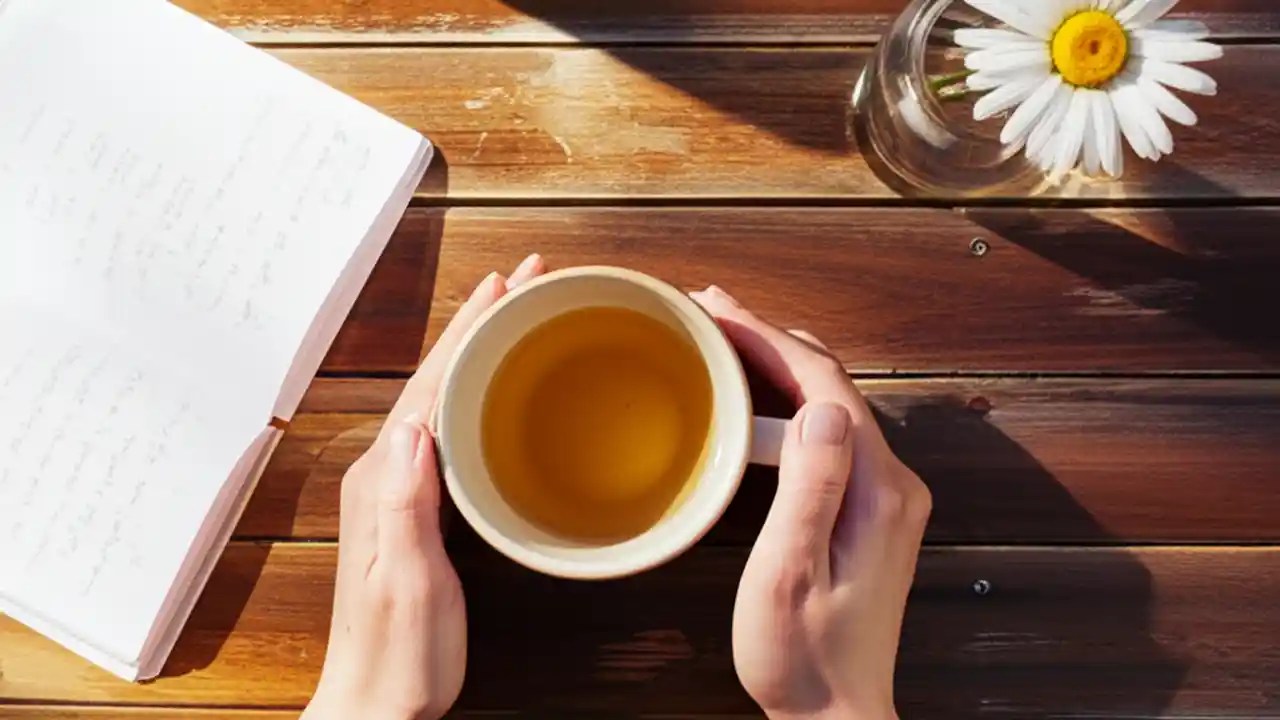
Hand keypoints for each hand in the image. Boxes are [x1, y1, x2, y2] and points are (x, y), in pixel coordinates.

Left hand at [304, 255, 545, 719]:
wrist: (375, 704)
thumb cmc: (399, 654)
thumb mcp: (411, 580)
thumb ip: (409, 503)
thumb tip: (420, 425)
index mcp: (385, 479)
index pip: (433, 384)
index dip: (473, 329)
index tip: (510, 283)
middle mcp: (385, 473)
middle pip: (437, 377)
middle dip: (479, 322)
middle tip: (526, 277)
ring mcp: (397, 488)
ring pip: (443, 397)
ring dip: (477, 349)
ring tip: (512, 312)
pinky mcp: (413, 508)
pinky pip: (448, 428)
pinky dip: (474, 392)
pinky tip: (494, 390)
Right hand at [691, 286, 931, 719]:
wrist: (836, 717)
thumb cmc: (802, 659)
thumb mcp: (789, 575)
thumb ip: (810, 488)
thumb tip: (821, 405)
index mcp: (876, 490)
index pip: (825, 383)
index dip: (769, 337)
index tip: (719, 310)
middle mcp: (892, 484)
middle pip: (832, 384)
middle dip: (770, 340)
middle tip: (712, 313)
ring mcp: (885, 497)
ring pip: (831, 405)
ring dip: (780, 368)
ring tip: (725, 342)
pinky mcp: (871, 513)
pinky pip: (831, 436)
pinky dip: (789, 404)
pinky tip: (756, 403)